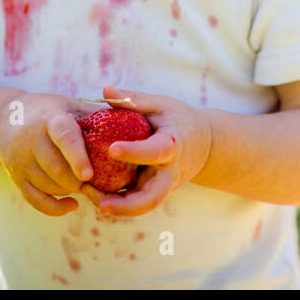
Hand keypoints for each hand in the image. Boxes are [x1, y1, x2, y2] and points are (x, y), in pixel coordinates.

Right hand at [0, 92, 104, 216]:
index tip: (89, 175)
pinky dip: (56, 207)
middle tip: (100, 183)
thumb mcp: (71, 106)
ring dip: (71, 191)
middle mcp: (31, 140)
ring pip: (48, 186)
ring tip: (88, 187)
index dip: (77, 156)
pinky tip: (72, 204)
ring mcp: (20, 161)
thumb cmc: (50, 112)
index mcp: (50, 119)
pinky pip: (36, 200)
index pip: (64, 137)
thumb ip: (96, 116)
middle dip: (79, 180)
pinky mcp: (15, 177)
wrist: (6, 119)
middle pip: (56, 168)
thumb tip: (134, 124)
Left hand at [88, 84, 211, 216]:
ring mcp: (164, 185)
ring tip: (93, 201)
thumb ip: (134, 100)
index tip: (111, 148)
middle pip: (153, 197)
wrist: (205, 144)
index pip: (155, 151)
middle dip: (128, 204)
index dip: (134, 152)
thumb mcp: (161, 105)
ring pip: (144, 205)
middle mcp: (169, 171)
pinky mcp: (156, 191)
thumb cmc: (179, 119)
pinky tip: (97, 196)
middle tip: (101, 203)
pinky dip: (119, 203)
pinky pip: (138, 202)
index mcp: (173, 145)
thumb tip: (105, 90)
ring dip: (119, 209)